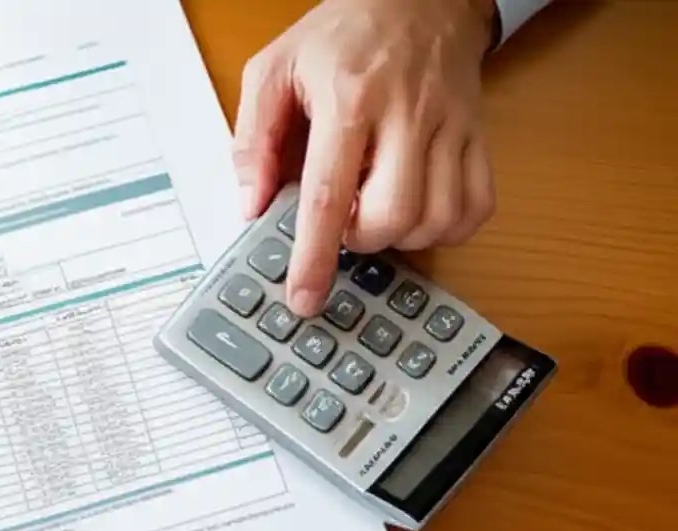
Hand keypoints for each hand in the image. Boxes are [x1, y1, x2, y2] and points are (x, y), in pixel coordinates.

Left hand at [233, 0, 497, 315]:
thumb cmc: (342, 34)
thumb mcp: (274, 70)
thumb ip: (253, 140)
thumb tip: (252, 205)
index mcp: (347, 100)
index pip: (328, 196)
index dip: (314, 257)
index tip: (304, 297)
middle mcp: (406, 116)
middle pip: (392, 216)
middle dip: (359, 241)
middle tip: (341, 222)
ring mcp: (449, 127)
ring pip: (438, 220)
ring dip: (402, 238)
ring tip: (375, 212)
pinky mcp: (477, 135)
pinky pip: (477, 207)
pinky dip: (447, 228)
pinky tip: (418, 213)